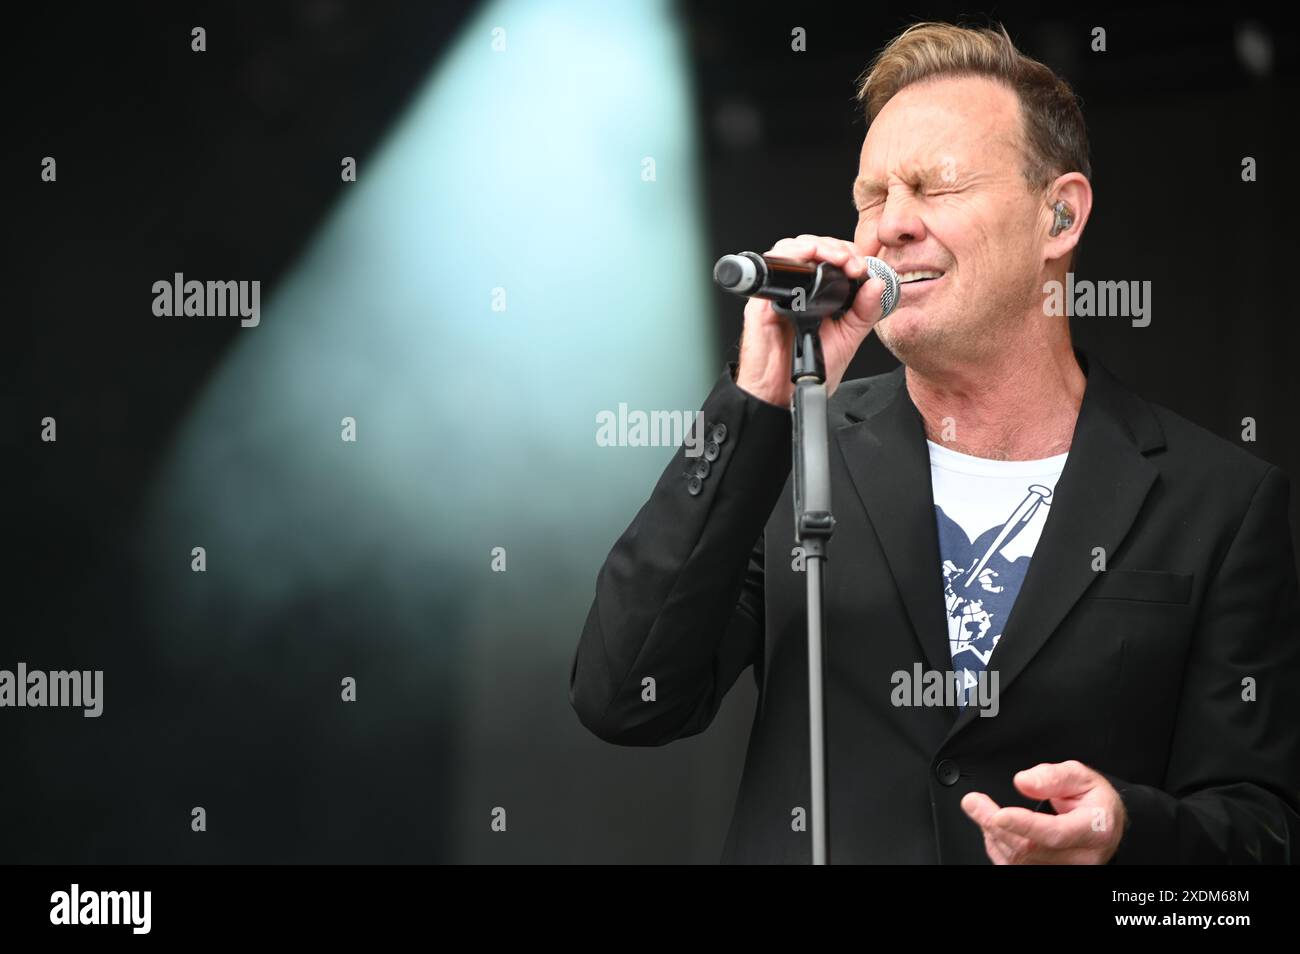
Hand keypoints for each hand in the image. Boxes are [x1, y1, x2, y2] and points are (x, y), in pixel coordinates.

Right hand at [734, 235, 886, 406]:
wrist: (783, 396)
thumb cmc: (810, 371)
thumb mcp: (848, 338)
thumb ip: (864, 312)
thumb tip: (877, 284)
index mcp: (815, 295)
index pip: (828, 257)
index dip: (846, 253)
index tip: (861, 266)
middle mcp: (795, 290)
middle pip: (809, 247)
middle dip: (834, 247)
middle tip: (852, 263)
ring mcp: (777, 294)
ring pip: (789, 250)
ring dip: (816, 246)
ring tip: (838, 260)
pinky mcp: (761, 302)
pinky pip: (773, 270)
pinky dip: (792, 255)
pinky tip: (810, 257)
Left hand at [960, 760, 1126, 863]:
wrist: (1104, 827)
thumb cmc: (1093, 803)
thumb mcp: (1081, 777)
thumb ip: (1053, 776)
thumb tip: (1024, 782)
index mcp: (1094, 829)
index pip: (1055, 834)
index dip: (1024, 825)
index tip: (998, 815)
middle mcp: (1081, 857)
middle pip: (1029, 850)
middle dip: (994, 824)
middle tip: (973, 802)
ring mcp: (1065, 871)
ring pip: (1018, 862)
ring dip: (993, 835)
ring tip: (985, 811)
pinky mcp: (1049, 874)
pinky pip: (1014, 868)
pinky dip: (997, 848)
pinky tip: (995, 830)